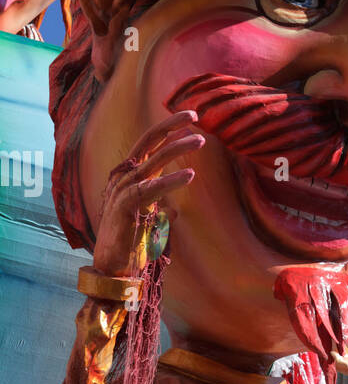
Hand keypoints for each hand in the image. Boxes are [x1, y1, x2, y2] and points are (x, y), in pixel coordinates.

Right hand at [92, 109, 203, 277]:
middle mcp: (123, 178)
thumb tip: (174, 210)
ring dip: (177, 149)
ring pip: (152, 162)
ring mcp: (122, 191)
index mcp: (128, 177)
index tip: (189, 118)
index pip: (148, 144)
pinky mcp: (125, 207)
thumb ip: (159, 210)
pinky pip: (151, 189)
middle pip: (147, 142)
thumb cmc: (130, 244)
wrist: (112, 267)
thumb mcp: (149, 222)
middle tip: (194, 115)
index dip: (167, 129)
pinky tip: (189, 174)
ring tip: (199, 140)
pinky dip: (171, 181)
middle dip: (170, 126)